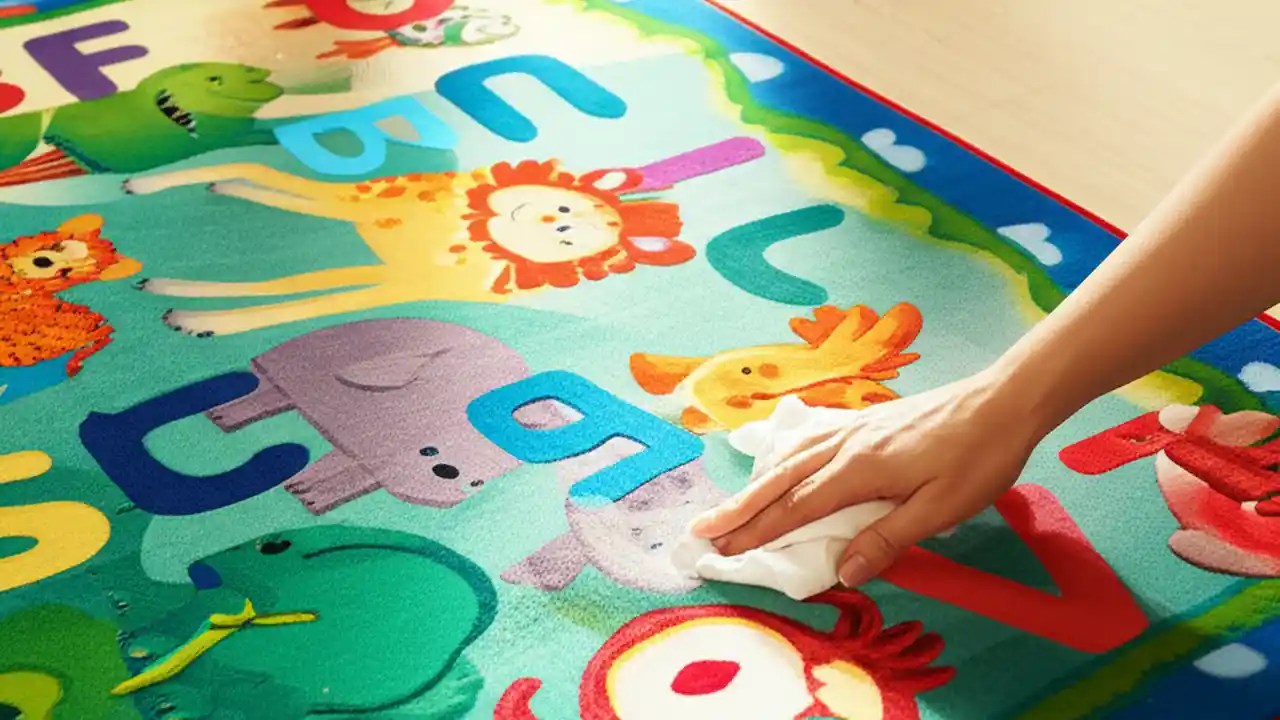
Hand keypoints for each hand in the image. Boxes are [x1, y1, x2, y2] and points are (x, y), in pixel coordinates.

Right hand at [690, 370, 1054, 587]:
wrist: (1003, 400)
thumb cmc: (979, 457)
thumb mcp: (941, 508)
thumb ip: (889, 537)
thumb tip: (845, 571)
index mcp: (861, 468)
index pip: (798, 507)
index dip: (759, 531)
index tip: (725, 550)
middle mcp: (846, 444)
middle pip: (781, 480)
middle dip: (740, 508)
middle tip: (702, 530)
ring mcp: (854, 428)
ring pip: (791, 457)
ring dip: (756, 483)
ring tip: (729, 505)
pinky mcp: (866, 420)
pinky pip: (809, 440)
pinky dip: (783, 454)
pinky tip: (779, 460)